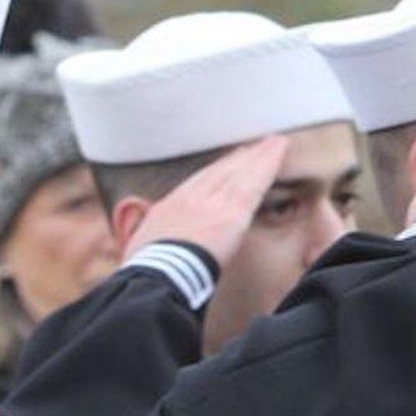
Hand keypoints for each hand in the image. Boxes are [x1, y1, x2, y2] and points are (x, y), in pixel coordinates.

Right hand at [125, 135, 288, 267]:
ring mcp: (213, 202)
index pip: (198, 181)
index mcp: (170, 206)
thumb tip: (136, 221)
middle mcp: (192, 198)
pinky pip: (254, 182)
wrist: (159, 272)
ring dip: (259, 155)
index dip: (216, 170)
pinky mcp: (232, 212)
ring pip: (240, 171)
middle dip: (239, 158)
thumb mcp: (138, 243)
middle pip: (221, 171)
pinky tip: (279, 151)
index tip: (228, 160)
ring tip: (274, 142)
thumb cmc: (148, 266)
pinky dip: (268, 164)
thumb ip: (140, 228)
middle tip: (256, 146)